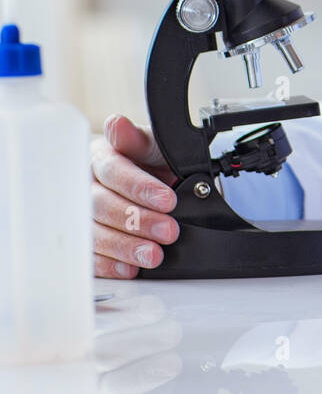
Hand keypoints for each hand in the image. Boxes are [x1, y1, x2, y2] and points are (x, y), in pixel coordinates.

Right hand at [91, 116, 178, 278]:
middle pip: (101, 204)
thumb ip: (139, 139)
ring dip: (124, 247)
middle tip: (168, 231)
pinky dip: (109, 265)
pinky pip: (88, 256)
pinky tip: (129, 269)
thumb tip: (118, 124)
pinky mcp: (84, 241)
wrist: (150, 183)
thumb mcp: (153, 146)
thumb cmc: (147, 163)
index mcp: (99, 157)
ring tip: (153, 255)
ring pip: (92, 231)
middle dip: (137, 220)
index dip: (139, 186)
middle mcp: (85, 185)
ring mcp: (81, 215)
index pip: (112, 170)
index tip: (167, 201)